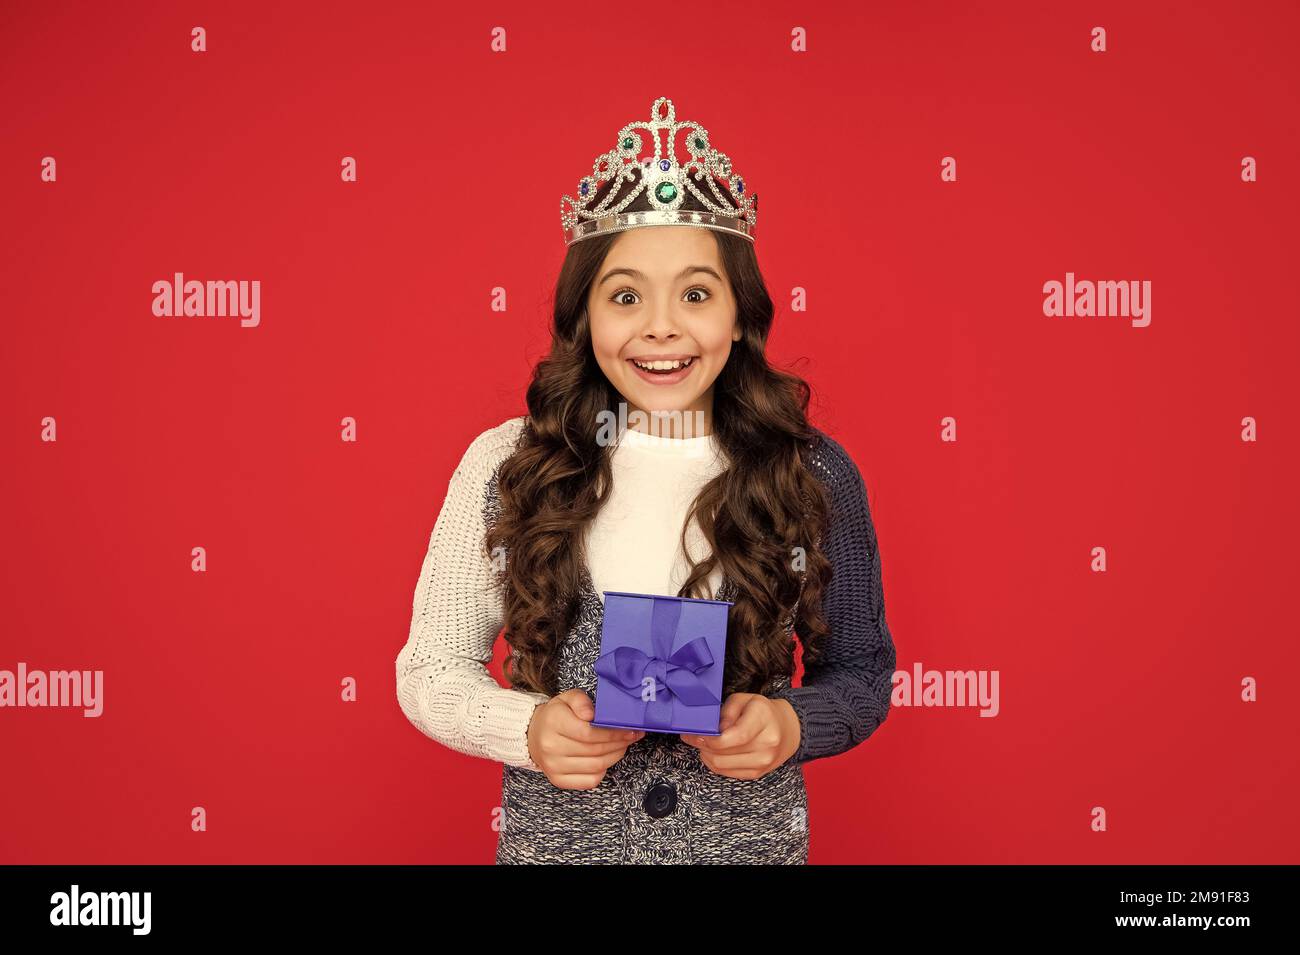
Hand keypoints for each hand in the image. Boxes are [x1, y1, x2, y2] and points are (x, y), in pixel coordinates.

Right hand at [526, 688, 644, 789]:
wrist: (534, 734)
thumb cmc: (556, 715)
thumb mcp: (567, 698)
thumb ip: (581, 700)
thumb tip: (592, 714)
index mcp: (553, 722)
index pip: (589, 733)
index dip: (613, 733)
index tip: (629, 729)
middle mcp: (551, 747)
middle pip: (595, 750)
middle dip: (619, 744)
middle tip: (632, 736)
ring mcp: (553, 766)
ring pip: (596, 766)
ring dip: (615, 756)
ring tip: (623, 745)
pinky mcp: (558, 780)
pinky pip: (589, 781)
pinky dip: (603, 771)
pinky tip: (606, 759)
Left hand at [680, 693, 800, 779]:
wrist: (786, 730)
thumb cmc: (762, 712)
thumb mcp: (744, 699)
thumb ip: (727, 712)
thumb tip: (715, 730)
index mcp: (764, 719)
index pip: (735, 736)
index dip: (711, 739)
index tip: (696, 734)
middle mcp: (767, 743)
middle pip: (724, 754)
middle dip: (703, 746)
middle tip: (693, 737)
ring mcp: (763, 762)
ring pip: (722, 766)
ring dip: (706, 756)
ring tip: (703, 744)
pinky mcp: (757, 773)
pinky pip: (727, 773)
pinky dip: (715, 763)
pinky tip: (713, 752)